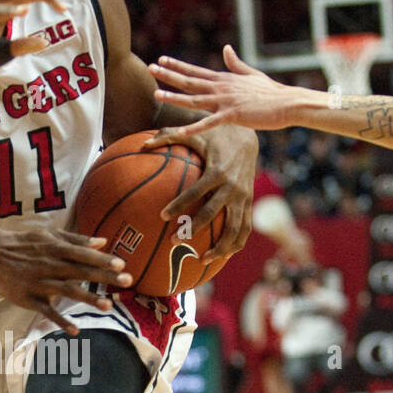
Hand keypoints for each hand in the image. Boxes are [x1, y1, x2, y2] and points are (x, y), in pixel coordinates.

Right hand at [0, 225, 132, 335]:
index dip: (102, 260)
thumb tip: (103, 241)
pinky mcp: (29, 298)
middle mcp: (51, 265)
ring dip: (88, 299)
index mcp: (56, 249)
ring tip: (108, 306)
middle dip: (104, 278)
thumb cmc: (25, 243)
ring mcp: (40, 283)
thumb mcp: (49, 235)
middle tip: (127, 282)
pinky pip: (46, 311)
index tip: (122, 265)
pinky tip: (75, 330)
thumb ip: (76, 240)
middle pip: (81, 273)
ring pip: (67, 291)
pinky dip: (60, 320)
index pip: (84, 255)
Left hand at [141, 118, 256, 260]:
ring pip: (233, 228)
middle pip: (212, 213)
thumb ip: (168, 136)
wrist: (248, 136)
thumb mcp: (195, 132)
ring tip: (203, 259)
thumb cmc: (215, 135)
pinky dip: (235, 244)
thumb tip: (143, 144)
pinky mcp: (249, 203)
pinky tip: (222, 257)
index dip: (179, 204)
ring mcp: (243, 197)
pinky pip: (244, 228)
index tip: (162, 216)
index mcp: (217, 171)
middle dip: (193, 229)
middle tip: (173, 241)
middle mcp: (231, 187)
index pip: (195, 191)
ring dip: (220, 246)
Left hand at [149, 46, 299, 132]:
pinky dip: (194, 127)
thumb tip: (226, 48)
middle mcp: (221, 87)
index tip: (162, 60)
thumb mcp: (251, 74)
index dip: (178, 66)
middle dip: (169, 75)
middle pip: (190, 81)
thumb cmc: (271, 92)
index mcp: (224, 79)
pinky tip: (180, 131)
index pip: (196, 71)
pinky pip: (209, 123)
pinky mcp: (233, 115)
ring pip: (194, 99)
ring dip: (174, 97)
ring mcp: (226, 101)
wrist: (288, 103)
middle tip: (151, 68)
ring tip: (156, 94)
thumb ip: (235, 63)